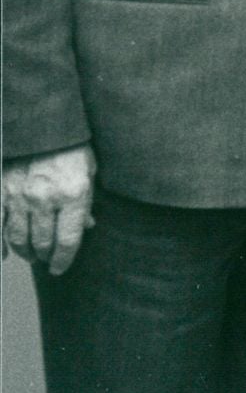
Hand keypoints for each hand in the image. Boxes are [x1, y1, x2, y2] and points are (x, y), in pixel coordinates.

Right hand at [3, 146, 95, 274]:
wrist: (42, 124)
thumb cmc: (71, 147)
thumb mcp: (90, 171)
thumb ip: (87, 201)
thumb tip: (87, 226)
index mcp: (73, 194)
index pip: (68, 240)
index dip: (64, 259)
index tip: (61, 268)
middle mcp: (45, 199)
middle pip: (42, 242)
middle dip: (46, 256)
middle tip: (48, 261)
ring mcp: (20, 197)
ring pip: (19, 238)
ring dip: (26, 252)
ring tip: (32, 256)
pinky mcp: (2, 192)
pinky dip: (1, 243)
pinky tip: (6, 253)